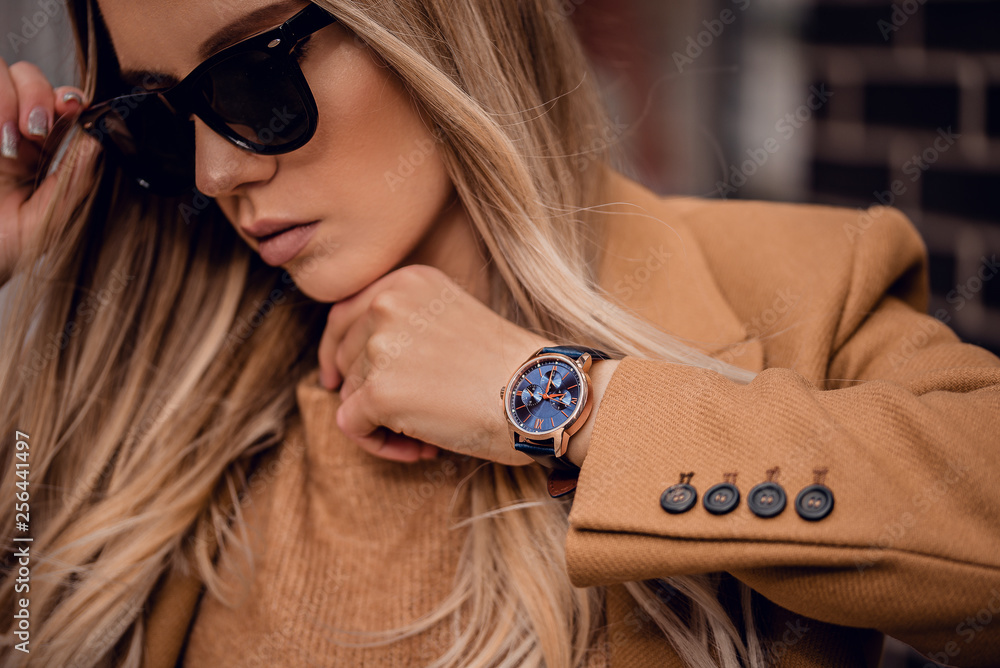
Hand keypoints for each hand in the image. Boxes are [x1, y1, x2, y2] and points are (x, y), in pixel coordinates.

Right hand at [0, 58, 94, 283]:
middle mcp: (13, 130)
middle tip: (36, 128)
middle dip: (37, 94)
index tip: (72, 109)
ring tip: (9, 140)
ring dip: (8, 98)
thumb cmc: (7, 246)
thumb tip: (98, 140)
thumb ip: (75, 181)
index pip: (61, 103)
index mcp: (43, 149)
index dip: (68, 98)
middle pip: (28, 76)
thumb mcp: (48, 219)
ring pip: (0, 73)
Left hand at [317, 264, 551, 464]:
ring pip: (348, 395)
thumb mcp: (450, 319)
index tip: (340, 380)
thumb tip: (345, 371)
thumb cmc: (507, 368)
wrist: (540, 393)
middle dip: (368, 393)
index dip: (338, 353)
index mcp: (405, 282)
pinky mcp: (378, 392)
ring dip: (381, 422)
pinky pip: (351, 426)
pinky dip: (379, 445)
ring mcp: (379, 347)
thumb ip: (402, 327)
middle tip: (410, 417)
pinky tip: (421, 448)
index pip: (344, 316)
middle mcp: (385, 304)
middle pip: (342, 358)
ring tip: (428, 434)